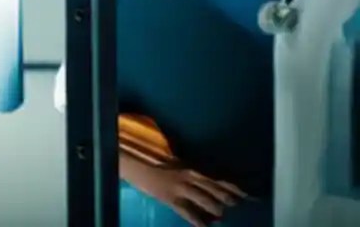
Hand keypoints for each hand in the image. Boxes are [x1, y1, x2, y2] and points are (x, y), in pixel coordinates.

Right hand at [121, 155, 246, 226]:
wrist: (140, 169)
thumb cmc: (163, 168)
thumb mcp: (183, 168)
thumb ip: (199, 177)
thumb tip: (217, 188)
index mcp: (195, 169)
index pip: (221, 180)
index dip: (236, 189)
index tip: (250, 197)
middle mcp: (192, 177)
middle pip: (217, 191)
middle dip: (230, 201)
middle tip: (238, 209)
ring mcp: (182, 189)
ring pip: (206, 201)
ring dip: (216, 210)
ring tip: (222, 217)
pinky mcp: (172, 199)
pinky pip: (188, 213)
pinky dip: (198, 221)